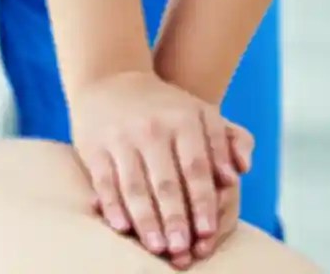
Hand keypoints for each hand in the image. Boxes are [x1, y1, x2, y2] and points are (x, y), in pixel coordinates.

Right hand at [70, 71, 252, 262]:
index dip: (202, 202)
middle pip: (165, 182)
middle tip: (181, 249)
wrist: (112, 79)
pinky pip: (104, 181)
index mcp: (182, 120)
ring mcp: (120, 137)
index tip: (207, 231)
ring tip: (156, 247)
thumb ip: (226, 142)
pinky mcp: (93, 146)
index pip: (196, 168)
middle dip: (175, 219)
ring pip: (134, 186)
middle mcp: (151, 128)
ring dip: (146, 220)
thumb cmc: (166, 106)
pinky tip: (121, 227)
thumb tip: (236, 173)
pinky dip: (112, 206)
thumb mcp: (201, 112)